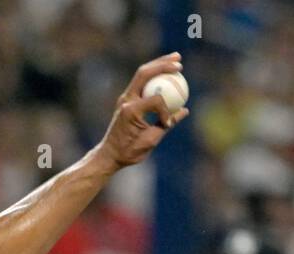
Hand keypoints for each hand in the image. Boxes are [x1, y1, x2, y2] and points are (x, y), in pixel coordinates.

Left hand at [93, 52, 189, 169]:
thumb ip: (167, 124)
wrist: (109, 155)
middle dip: (162, 64)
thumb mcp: (151, 140)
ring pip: (142, 74)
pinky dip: (154, 75)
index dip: (167, 109)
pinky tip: (166, 72)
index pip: (156, 100)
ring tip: (176, 58)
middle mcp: (126, 101)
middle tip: (179, 61)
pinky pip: (141, 82)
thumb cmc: (129, 152)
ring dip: (158, 64)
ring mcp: (124, 99)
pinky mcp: (126, 100)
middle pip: (144, 74)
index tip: (168, 123)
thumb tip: (184, 110)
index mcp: (131, 111)